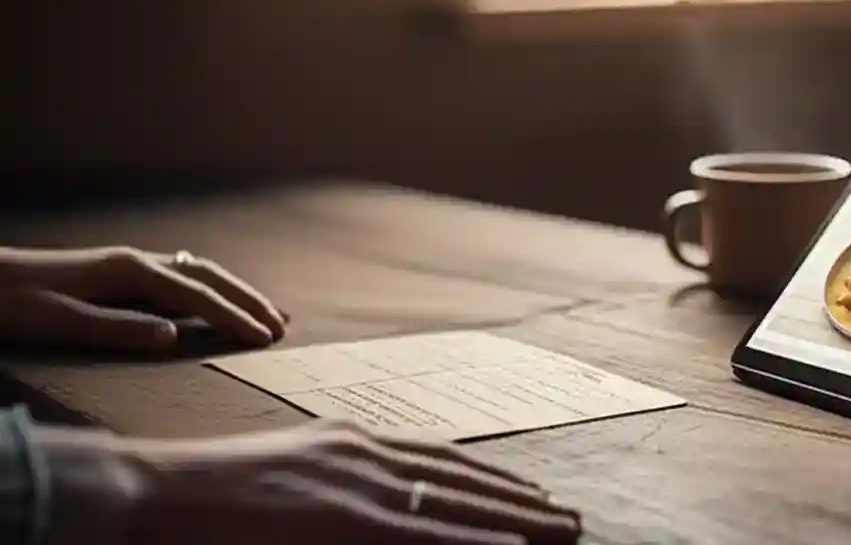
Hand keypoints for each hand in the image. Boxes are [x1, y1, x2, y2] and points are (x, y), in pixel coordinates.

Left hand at [0, 246, 285, 352]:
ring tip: (269, 313)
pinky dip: (212, 293)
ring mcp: (131, 266)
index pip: (196, 294)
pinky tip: (220, 306)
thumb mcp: (62, 321)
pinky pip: (182, 281)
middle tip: (283, 324)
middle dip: (249, 299)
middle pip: (210, 276)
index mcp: (129, 271)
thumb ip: (119, 329)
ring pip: (200, 274)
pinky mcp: (122, 275)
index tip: (264, 338)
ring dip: (237, 293)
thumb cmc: (15, 303)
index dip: (233, 317)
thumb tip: (175, 338)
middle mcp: (137, 262)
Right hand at [34, 419, 580, 544]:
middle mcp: (364, 454)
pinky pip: (425, 533)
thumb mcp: (290, 479)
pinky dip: (473, 539)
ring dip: (516, 519)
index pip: (439, 457)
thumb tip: (381, 507)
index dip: (491, 476)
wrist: (156, 489)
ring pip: (457, 504)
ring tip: (563, 531)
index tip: (529, 490)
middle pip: (462, 478)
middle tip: (567, 516)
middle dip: (519, 499)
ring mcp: (357, 485)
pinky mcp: (344, 520)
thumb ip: (337, 489)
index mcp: (350, 442)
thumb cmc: (212, 493)